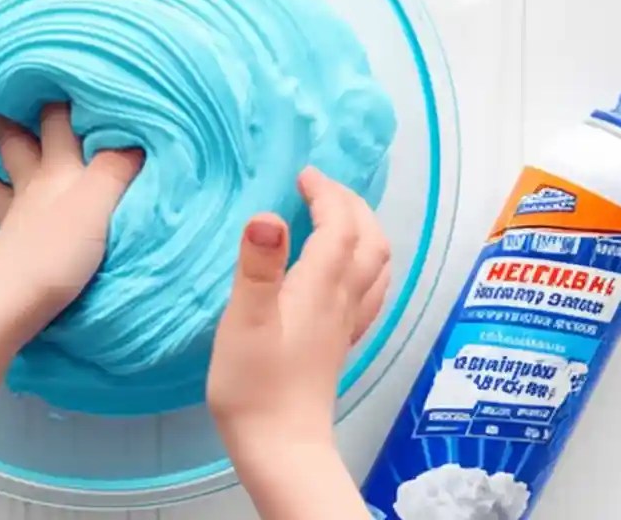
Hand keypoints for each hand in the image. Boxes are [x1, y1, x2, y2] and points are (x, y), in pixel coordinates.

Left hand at [0, 103, 143, 334]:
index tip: (45, 61)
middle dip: (8, 114)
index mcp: (58, 169)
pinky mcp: (6, 245)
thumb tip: (140, 131)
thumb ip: (119, 165)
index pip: (57, 119)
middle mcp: (34, 184)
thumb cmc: (56, 251)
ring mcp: (16, 215)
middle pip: (18, 139)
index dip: (57, 92)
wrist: (9, 306)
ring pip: (1, 173)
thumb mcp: (100, 202)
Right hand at [208, 167, 390, 457]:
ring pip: (376, 265)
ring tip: (340, 216)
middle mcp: (342, 300)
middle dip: (351, 204)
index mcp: (320, 287)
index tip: (304, 175)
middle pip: (368, 240)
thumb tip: (268, 216)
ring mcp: (346, 324)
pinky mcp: (340, 344)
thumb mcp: (244, 321)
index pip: (338, 225)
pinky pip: (369, 292)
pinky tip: (348, 271)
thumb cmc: (253, 385)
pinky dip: (365, 266)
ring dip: (364, 231)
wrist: (280, 445)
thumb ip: (258, 266)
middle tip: (321, 188)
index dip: (326, 194)